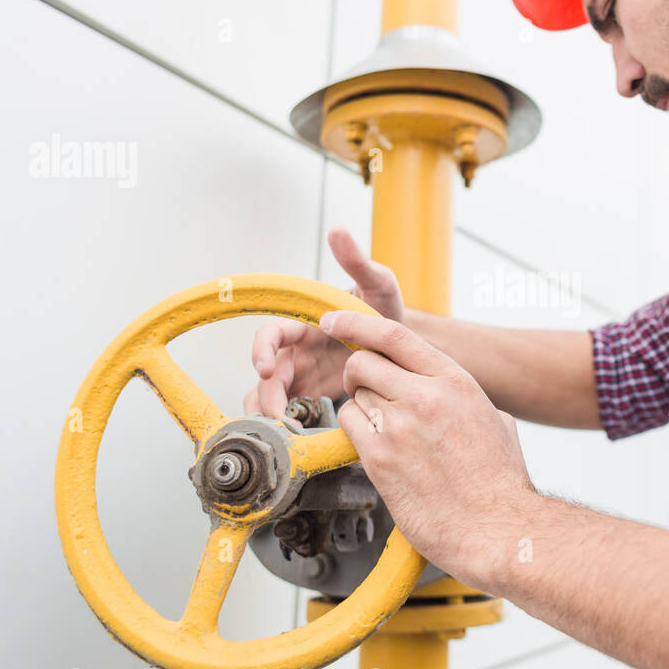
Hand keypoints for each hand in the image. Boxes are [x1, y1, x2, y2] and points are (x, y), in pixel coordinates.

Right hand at [243, 227, 403, 422]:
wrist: (405, 346)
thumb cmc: (387, 311)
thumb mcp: (379, 285)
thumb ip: (359, 262)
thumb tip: (338, 230)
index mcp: (306, 322)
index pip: (272, 332)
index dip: (262, 349)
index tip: (265, 366)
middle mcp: (298, 348)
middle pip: (266, 372)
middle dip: (265, 393)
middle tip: (276, 414)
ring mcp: (303, 373)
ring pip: (271, 394)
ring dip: (270, 412)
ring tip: (283, 432)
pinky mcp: (313, 394)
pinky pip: (289, 410)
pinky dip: (285, 423)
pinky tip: (296, 438)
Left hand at [318, 309, 538, 585]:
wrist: (495, 528)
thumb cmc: (500, 483)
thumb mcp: (495, 420)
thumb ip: (462, 397)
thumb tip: (446, 393)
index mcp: (455, 381)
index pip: (393, 334)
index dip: (356, 322)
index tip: (335, 319)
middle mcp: (424, 397)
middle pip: (364, 362)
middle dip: (358, 372)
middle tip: (365, 389)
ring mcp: (399, 427)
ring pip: (354, 395)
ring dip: (360, 405)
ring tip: (384, 428)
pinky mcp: (380, 459)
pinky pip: (348, 427)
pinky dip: (355, 431)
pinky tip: (375, 446)